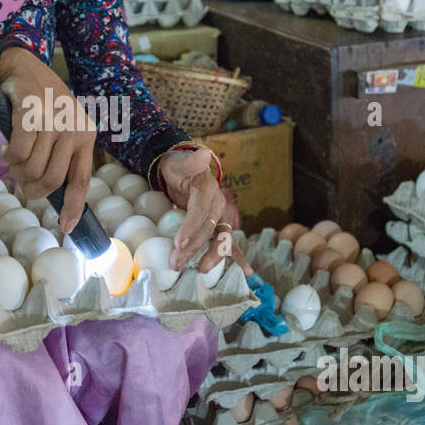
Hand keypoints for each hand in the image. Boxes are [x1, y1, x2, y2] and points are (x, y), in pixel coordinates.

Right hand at [0, 47, 96, 232]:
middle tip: (21, 182)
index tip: (65, 227)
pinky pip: (17, 152)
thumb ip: (62, 157)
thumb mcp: (62, 129)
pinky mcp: (31, 113)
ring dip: (17, 171)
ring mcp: (53, 120)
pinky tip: (6, 147)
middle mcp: (73, 129)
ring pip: (31, 168)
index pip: (81, 180)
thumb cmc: (42, 105)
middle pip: (51, 179)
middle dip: (32, 188)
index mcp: (86, 135)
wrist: (23, 67)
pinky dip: (8, 156)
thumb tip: (53, 196)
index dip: (73, 207)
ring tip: (13, 161)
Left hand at [158, 145, 227, 271]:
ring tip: (202, 270)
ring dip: (212, 256)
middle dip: (195, 247)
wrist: (180, 170)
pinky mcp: (216, 225)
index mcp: (208, 189)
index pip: (200, 211)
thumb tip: (204, 153)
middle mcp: (217, 204)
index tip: (178, 243)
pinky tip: (247, 271)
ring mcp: (218, 215)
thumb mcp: (180, 162)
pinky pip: (226, 242)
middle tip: (179, 262)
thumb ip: (191, 161)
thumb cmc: (177, 167)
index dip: (190, 227)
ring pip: (220, 238)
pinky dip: (237, 256)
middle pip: (210, 228)